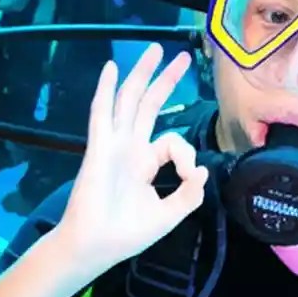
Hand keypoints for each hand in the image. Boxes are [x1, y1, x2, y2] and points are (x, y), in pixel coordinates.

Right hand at [59, 44, 208, 269]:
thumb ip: (188, 195)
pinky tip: (111, 69)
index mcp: (144, 163)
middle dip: (166, 80)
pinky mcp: (99, 148)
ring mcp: (113, 145)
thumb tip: (202, 171)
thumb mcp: (169, 215)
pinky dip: (106, 90)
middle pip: (149, 104)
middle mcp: (129, 148)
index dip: (187, 155)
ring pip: (129, 100)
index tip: (191, 178)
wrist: (95, 246)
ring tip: (154, 49)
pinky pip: (102, 113)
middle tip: (183, 57)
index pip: (172, 142)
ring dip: (141, 73)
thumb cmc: (126, 234)